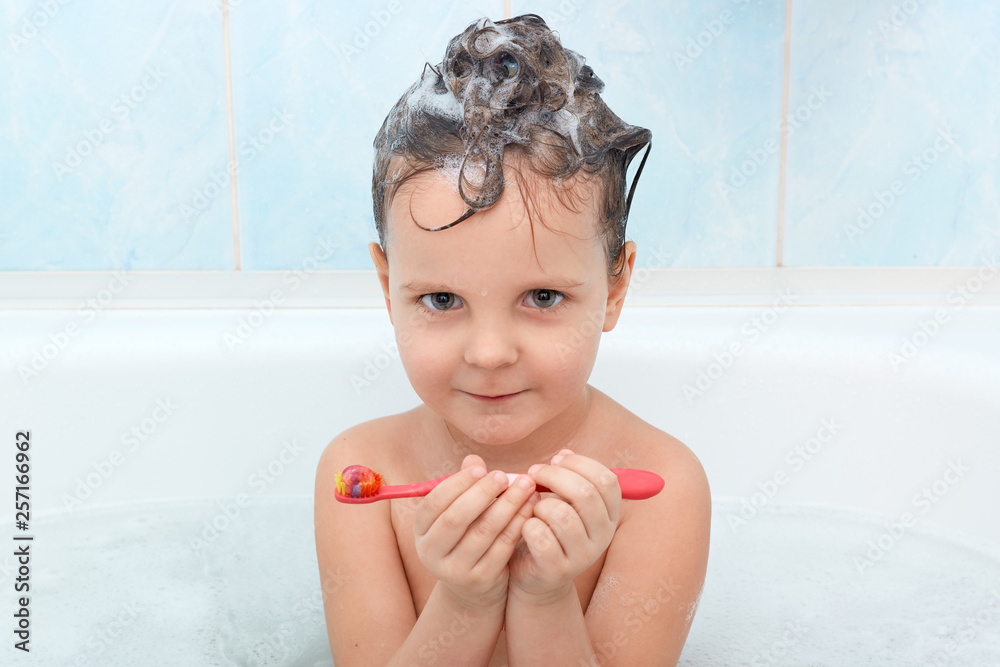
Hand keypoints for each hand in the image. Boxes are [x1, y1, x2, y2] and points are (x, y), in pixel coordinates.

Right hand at [413, 454, 537, 609]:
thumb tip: (473, 459)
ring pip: (483, 531)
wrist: (473, 588)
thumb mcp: (460, 514)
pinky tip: (529, 508)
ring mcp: (455, 570)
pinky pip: (502, 546)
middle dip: (483, 493)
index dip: (457, 484)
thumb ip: (464, 488)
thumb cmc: (466, 537)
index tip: (481, 468)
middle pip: (456, 518)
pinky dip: (517, 524)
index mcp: (421, 531)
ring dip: (507, 505)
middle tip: (505, 476)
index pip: (434, 503)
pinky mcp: (481, 580)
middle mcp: (432, 552)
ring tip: (525, 487)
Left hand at [508, 449, 620, 602]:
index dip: (579, 464)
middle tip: (533, 474)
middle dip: (553, 476)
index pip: (606, 480)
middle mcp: (603, 536)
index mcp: (609, 514)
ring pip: (561, 514)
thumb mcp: (562, 500)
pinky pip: (540, 536)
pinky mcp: (558, 570)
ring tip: (532, 508)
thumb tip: (563, 455)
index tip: (555, 461)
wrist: (536, 575)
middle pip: (585, 494)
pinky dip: (527, 525)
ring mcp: (583, 556)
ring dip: (539, 504)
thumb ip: (567, 475)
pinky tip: (525, 527)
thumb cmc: (549, 528)